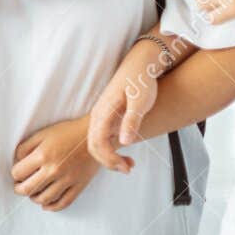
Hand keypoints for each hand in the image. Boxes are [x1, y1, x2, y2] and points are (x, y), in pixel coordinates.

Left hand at [12, 116, 98, 211]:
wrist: (95, 136)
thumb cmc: (67, 133)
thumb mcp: (41, 134)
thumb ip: (25, 148)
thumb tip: (16, 163)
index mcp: (42, 155)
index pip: (18, 173)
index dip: (15, 174)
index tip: (17, 173)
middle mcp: (54, 170)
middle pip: (28, 189)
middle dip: (20, 189)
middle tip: (19, 187)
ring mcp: (68, 179)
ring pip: (44, 199)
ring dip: (34, 198)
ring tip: (32, 193)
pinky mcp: (79, 185)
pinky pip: (64, 202)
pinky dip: (52, 207)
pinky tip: (46, 204)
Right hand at [86, 43, 162, 172]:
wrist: (139, 65)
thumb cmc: (141, 81)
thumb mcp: (141, 102)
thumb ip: (132, 121)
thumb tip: (124, 143)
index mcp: (103, 113)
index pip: (98, 143)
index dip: (110, 159)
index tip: (126, 168)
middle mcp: (97, 116)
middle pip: (93, 146)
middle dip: (108, 162)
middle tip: (128, 169)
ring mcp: (100, 116)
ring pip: (96, 143)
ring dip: (109, 157)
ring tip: (129, 164)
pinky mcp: (106, 117)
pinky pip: (101, 137)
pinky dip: (110, 149)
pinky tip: (126, 152)